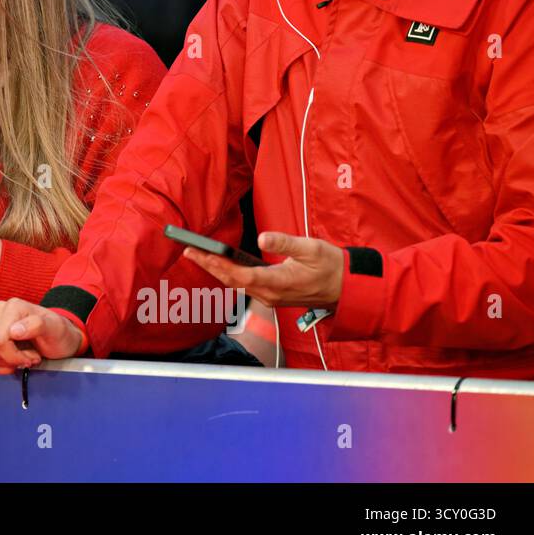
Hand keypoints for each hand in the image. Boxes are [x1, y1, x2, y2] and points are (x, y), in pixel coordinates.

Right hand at [0, 298, 84, 373]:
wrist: (61, 339)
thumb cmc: (59, 333)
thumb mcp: (55, 329)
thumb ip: (36, 325)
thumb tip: (13, 331)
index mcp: (12, 307)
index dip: (15, 355)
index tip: (33, 357)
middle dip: (13, 359)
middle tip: (32, 356)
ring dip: (9, 362)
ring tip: (26, 356)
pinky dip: (3, 365)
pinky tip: (16, 359)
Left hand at [182, 230, 343, 309]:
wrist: (346, 289)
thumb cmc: (331, 267)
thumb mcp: (312, 248)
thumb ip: (286, 243)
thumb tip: (263, 237)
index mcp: (278, 282)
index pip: (239, 275)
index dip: (217, 264)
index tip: (199, 252)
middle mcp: (270, 294)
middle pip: (231, 280)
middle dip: (208, 265)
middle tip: (187, 250)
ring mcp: (270, 297)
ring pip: (236, 284)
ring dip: (216, 270)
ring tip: (197, 254)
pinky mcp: (271, 295)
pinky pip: (244, 285)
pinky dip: (228, 274)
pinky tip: (219, 264)